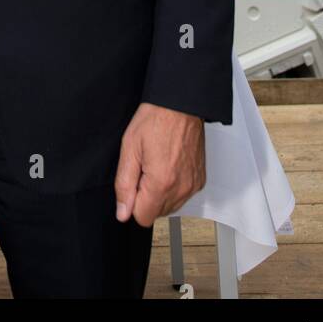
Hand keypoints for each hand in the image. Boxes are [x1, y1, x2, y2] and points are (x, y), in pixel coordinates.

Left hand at [114, 102, 205, 226]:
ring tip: (158, 163)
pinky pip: (183, 195)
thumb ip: (124, 185)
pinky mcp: (200, 179)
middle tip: (146, 167)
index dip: (133, 201)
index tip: (134, 180)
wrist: (181, 104)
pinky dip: (174, 186)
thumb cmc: (156, 119)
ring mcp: (193, 185)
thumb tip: (122, 213)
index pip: (142, 217)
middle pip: (157, 213)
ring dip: (161, 192)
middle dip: (147, 196)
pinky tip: (170, 164)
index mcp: (161, 183)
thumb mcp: (129, 148)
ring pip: (170, 206)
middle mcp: (181, 188)